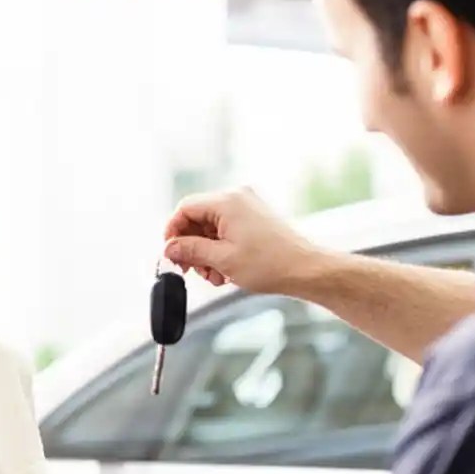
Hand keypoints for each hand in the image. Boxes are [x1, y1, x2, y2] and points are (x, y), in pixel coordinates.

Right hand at [163, 186, 325, 294]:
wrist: (305, 269)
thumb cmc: (270, 264)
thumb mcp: (222, 259)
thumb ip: (190, 250)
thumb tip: (169, 249)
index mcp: (227, 202)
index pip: (185, 209)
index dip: (173, 232)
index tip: (171, 254)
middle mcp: (237, 197)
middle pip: (198, 218)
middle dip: (192, 246)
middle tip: (193, 271)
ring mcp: (248, 207)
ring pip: (211, 227)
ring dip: (207, 252)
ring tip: (215, 276)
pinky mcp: (255, 218)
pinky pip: (227, 230)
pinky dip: (221, 249)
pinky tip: (225, 270)